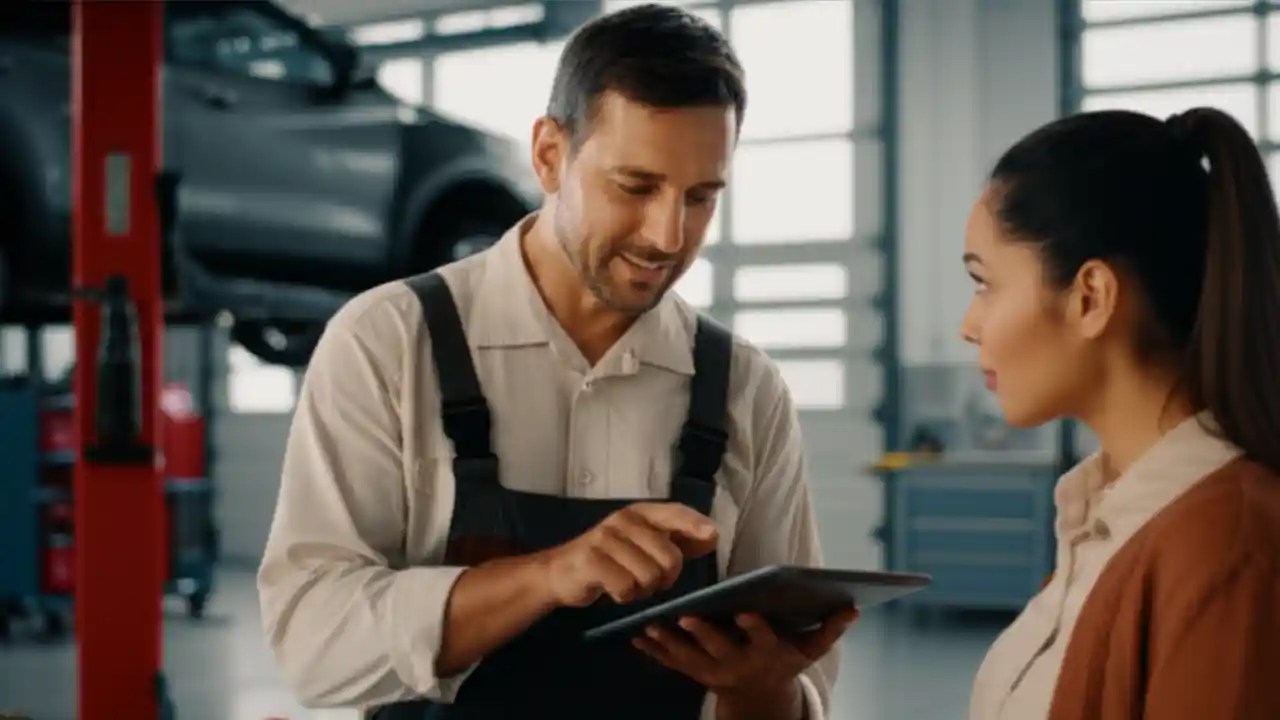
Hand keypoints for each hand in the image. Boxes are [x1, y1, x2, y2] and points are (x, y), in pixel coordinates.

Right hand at [539, 502, 718, 607]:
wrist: (561, 572)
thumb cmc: (611, 558)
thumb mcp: (643, 543)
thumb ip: (677, 539)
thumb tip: (712, 536)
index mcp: (640, 513)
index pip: (674, 512)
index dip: (694, 524)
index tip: (713, 536)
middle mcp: (624, 520)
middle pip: (670, 557)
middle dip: (666, 577)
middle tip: (650, 580)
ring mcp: (606, 539)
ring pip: (649, 577)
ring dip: (643, 589)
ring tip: (629, 583)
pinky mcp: (592, 561)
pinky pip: (626, 588)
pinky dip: (624, 597)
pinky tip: (614, 590)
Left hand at [634, 607, 858, 719]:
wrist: (759, 694)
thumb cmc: (785, 660)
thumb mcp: (810, 648)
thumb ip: (829, 628)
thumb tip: (853, 607)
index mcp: (767, 652)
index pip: (762, 638)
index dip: (754, 626)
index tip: (745, 610)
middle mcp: (739, 663)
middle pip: (720, 648)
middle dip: (703, 632)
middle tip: (687, 615)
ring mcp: (713, 670)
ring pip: (689, 658)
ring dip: (669, 642)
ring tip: (650, 625)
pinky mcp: (694, 672)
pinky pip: (671, 663)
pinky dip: (653, 651)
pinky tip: (636, 636)